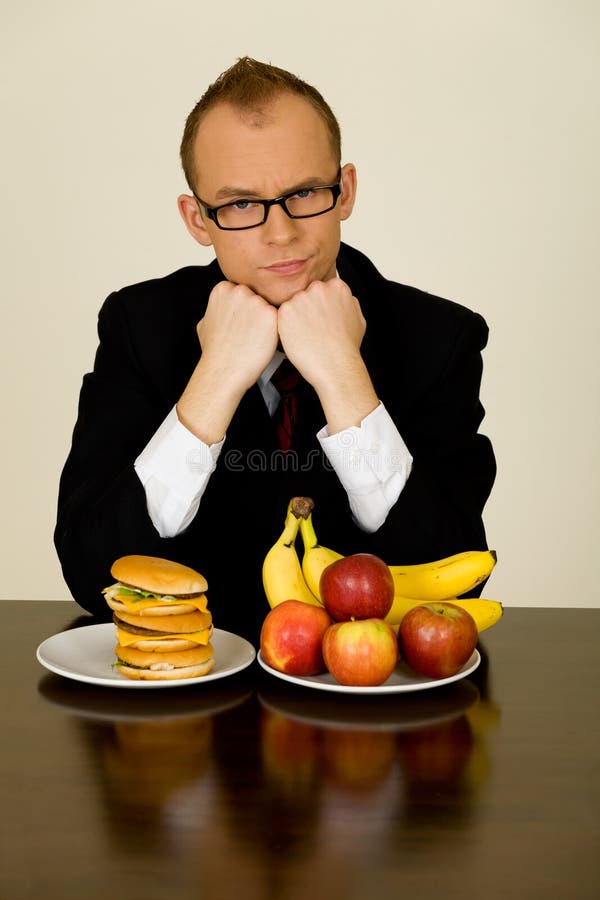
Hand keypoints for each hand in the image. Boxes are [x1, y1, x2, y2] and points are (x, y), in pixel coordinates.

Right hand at [198, 281, 278, 392]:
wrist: (223, 370)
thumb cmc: (215, 351)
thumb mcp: (205, 322)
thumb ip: (216, 309)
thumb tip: (221, 308)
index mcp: (222, 289)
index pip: (242, 291)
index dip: (243, 309)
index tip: (239, 323)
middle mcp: (239, 291)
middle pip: (257, 296)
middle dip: (256, 312)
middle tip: (249, 331)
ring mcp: (255, 301)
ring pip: (268, 307)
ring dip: (266, 321)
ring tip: (255, 338)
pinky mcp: (270, 314)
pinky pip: (279, 318)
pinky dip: (275, 330)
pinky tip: (264, 340)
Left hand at [277, 278, 378, 432]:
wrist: (336, 365)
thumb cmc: (346, 348)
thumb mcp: (358, 319)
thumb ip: (349, 304)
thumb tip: (341, 301)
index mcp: (337, 287)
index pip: (321, 289)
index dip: (319, 306)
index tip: (319, 317)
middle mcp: (319, 288)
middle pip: (305, 294)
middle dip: (306, 310)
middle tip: (311, 328)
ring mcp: (301, 298)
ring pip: (292, 305)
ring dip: (294, 319)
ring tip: (305, 335)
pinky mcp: (285, 311)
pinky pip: (281, 316)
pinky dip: (285, 328)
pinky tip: (297, 338)